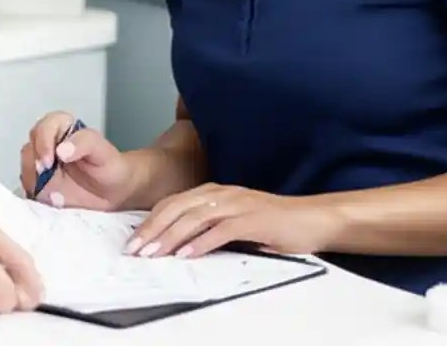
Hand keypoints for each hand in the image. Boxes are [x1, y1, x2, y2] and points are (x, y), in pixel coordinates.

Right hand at [20, 111, 134, 210]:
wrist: (114, 193)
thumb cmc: (110, 167)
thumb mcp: (103, 151)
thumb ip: (85, 142)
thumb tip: (61, 149)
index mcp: (63, 130)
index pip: (45, 126)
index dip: (43, 139)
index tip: (49, 159)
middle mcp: (48, 146)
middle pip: (30, 146)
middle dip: (33, 161)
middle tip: (45, 175)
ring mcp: (42, 167)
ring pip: (25, 167)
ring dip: (31, 177)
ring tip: (47, 189)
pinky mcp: (39, 186)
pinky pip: (27, 187)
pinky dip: (33, 192)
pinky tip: (46, 199)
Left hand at [124, 183, 342, 258]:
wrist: (313, 218)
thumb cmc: (273, 223)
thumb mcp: (234, 220)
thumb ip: (209, 225)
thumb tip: (178, 245)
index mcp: (214, 191)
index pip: (173, 203)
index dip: (150, 221)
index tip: (133, 240)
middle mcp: (222, 193)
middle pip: (177, 207)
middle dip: (152, 229)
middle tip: (135, 249)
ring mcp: (237, 204)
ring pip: (194, 217)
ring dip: (170, 237)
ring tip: (153, 253)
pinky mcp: (253, 219)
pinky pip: (221, 230)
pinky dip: (201, 242)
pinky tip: (186, 254)